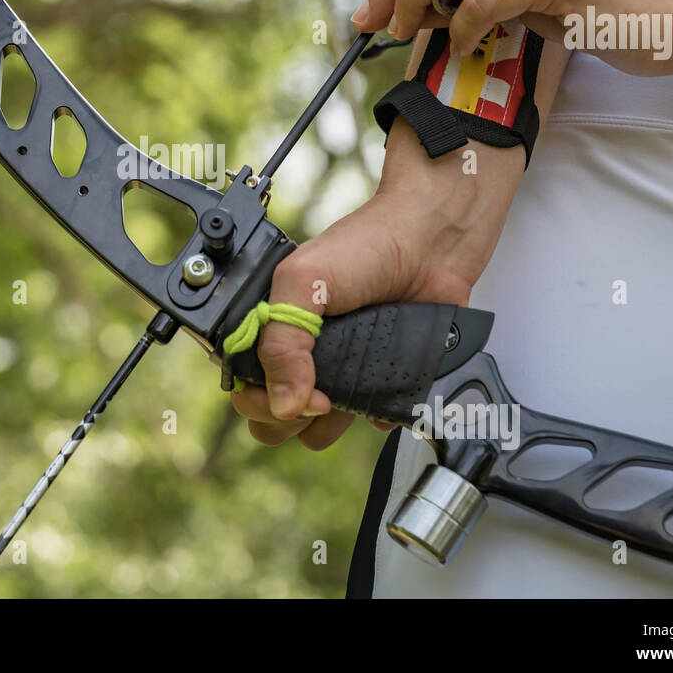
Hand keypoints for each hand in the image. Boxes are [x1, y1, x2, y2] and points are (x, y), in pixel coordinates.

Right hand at [232, 138, 522, 449]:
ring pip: (317, 429)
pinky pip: (368, 418)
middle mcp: (298, 355)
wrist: (430, 243)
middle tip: (321, 397)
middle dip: (292, 418)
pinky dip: (377, 411)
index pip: (242, 387)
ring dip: (330, 423)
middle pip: (273, 419)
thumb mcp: (304, 283)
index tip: (299, 393)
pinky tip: (386, 383)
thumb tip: (282, 405)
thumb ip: (281, 345)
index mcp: (269, 329)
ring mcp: (336, 370)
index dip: (262, 401)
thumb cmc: (364, 248)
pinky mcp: (374, 380)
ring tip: (350, 394)